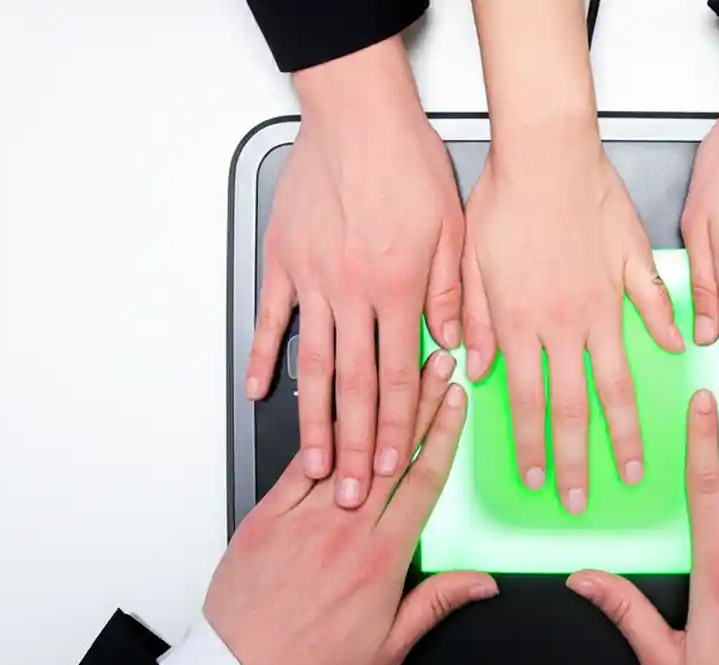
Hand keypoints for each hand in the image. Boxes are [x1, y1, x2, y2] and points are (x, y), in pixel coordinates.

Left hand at [206, 351, 495, 664]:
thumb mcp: (388, 646)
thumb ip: (437, 603)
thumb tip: (481, 583)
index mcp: (382, 558)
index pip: (423, 480)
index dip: (444, 433)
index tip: (456, 399)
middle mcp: (345, 529)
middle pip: (391, 451)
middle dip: (419, 400)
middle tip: (435, 362)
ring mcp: (303, 518)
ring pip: (347, 450)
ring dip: (374, 407)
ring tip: (391, 371)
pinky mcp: (266, 517)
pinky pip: (299, 466)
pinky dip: (319, 436)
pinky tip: (336, 408)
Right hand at [244, 37, 465, 508]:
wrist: (360, 116)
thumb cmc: (409, 165)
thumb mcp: (454, 229)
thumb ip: (455, 293)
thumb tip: (455, 347)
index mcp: (399, 291)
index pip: (398, 378)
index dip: (396, 430)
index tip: (390, 471)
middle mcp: (354, 294)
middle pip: (355, 386)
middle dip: (356, 446)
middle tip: (351, 493)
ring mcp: (313, 280)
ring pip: (314, 364)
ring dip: (314, 419)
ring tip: (314, 463)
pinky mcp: (284, 260)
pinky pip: (273, 317)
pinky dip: (266, 355)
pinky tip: (262, 389)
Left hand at [462, 128, 684, 513]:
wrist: (543, 150)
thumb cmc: (502, 198)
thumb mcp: (467, 262)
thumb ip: (476, 318)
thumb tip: (481, 368)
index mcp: (521, 322)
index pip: (526, 402)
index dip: (533, 447)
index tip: (541, 481)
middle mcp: (565, 322)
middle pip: (572, 407)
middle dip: (577, 460)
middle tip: (585, 500)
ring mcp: (604, 300)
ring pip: (615, 379)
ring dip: (622, 429)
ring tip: (633, 466)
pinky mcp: (631, 269)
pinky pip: (653, 307)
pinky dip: (666, 331)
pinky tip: (677, 356)